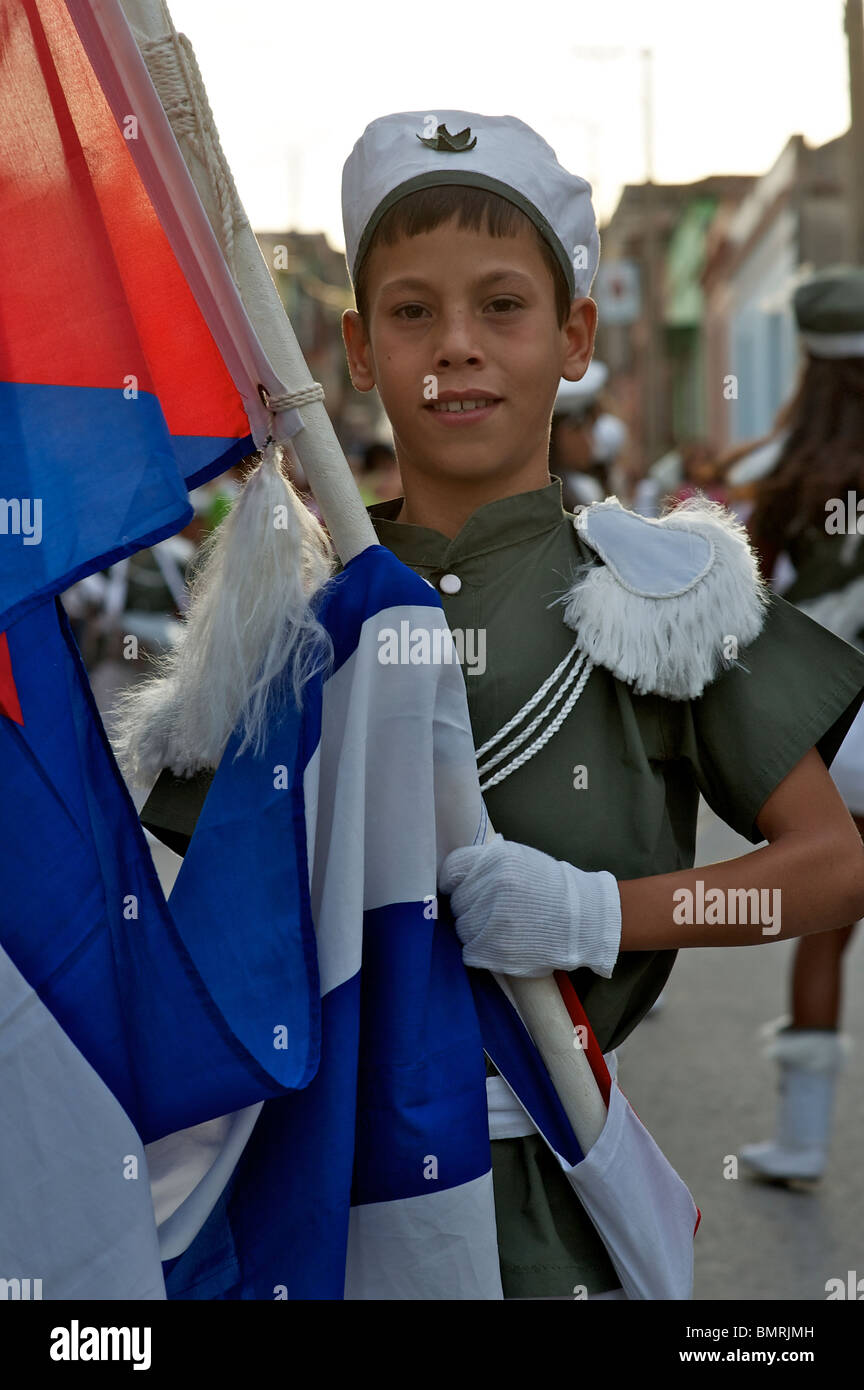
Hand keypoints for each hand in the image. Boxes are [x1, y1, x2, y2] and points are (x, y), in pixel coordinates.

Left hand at [439, 833, 621, 978]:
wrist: (585, 920)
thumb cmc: (552, 889)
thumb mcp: (522, 860)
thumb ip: (488, 863)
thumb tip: (455, 876)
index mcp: (497, 861)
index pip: (452, 870)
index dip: (453, 881)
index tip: (458, 888)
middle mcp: (493, 888)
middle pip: (458, 902)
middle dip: (469, 906)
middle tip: (489, 910)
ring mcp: (494, 921)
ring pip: (462, 927)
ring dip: (475, 929)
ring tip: (498, 928)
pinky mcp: (497, 950)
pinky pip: (469, 951)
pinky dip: (479, 950)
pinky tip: (496, 944)